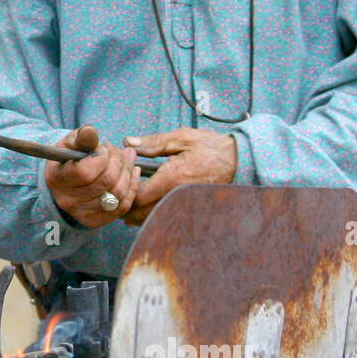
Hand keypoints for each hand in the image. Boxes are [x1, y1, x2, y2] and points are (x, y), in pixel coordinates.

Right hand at [45, 125, 140, 228]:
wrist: (65, 180)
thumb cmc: (69, 157)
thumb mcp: (71, 142)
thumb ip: (82, 137)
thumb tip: (90, 131)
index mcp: (57, 178)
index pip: (86, 172)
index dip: (102, 157)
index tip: (103, 148)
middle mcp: (67, 200)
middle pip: (106, 183)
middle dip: (119, 162)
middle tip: (119, 152)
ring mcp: (81, 214)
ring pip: (117, 195)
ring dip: (128, 174)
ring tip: (128, 159)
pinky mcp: (94, 221)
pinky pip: (121, 207)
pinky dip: (131, 189)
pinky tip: (132, 174)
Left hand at [122, 128, 236, 224]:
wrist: (240, 161)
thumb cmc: (211, 147)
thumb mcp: (181, 138)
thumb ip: (153, 143)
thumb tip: (129, 142)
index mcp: (172, 178)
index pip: (137, 195)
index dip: (124, 190)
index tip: (120, 180)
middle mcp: (176, 196)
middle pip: (141, 212)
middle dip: (126, 205)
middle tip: (116, 195)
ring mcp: (183, 206)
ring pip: (151, 219)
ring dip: (136, 214)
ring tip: (126, 204)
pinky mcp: (189, 209)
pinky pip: (164, 218)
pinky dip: (150, 216)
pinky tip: (143, 210)